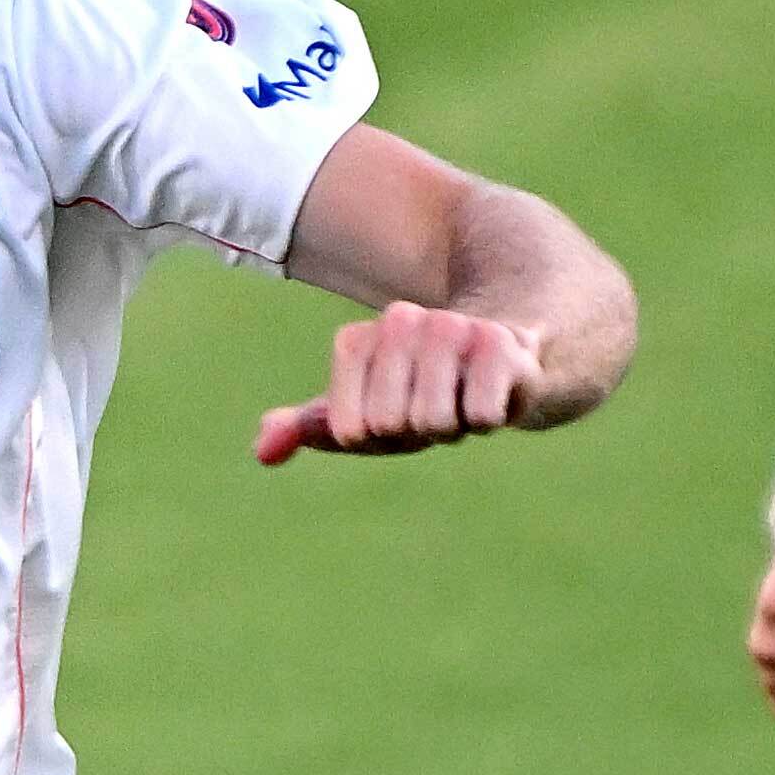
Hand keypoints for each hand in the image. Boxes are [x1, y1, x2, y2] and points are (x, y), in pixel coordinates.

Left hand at [248, 303, 564, 464]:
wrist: (513, 351)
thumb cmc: (428, 388)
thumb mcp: (369, 410)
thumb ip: (313, 427)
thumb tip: (261, 452)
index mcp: (358, 340)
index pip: (349, 428)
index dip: (376, 438)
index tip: (395, 412)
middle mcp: (400, 322)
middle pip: (391, 424)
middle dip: (416, 433)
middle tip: (436, 404)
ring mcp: (451, 330)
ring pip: (433, 420)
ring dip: (453, 427)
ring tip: (463, 398)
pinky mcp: (502, 345)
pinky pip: (479, 414)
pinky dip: (486, 418)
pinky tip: (497, 392)